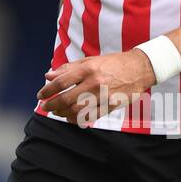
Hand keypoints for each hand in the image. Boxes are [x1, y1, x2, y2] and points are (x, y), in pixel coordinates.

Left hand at [37, 48, 156, 123]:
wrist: (139, 68)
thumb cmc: (113, 63)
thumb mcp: (90, 61)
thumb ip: (68, 68)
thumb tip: (48, 75)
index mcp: (88, 68)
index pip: (61, 82)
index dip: (48, 90)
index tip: (41, 95)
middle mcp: (94, 82)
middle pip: (66, 98)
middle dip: (52, 105)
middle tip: (45, 107)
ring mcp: (104, 95)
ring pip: (77, 110)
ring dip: (63, 114)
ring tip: (58, 113)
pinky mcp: (112, 104)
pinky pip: (91, 117)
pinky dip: (78, 120)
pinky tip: (71, 119)